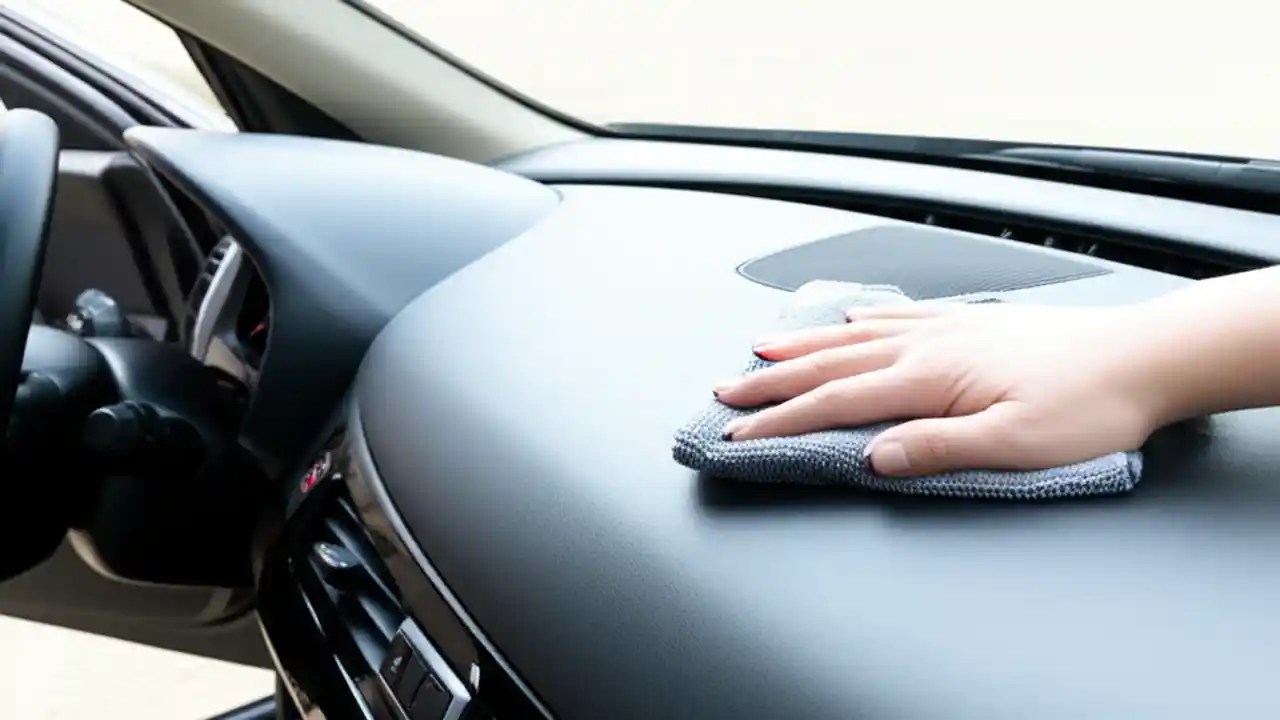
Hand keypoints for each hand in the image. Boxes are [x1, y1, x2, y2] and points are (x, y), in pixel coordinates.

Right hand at [713, 302, 1162, 476]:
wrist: (1143, 356)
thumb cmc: (1088, 404)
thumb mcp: (1016, 444)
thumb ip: (939, 448)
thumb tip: (873, 456)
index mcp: (930, 378)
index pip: (837, 403)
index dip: (781, 421)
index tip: (738, 435)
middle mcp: (928, 346)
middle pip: (830, 365)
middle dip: (771, 382)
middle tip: (724, 393)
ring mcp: (946, 329)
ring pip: (855, 336)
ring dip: (802, 346)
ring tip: (760, 349)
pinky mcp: (968, 323)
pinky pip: (897, 317)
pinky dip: (860, 320)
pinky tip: (848, 318)